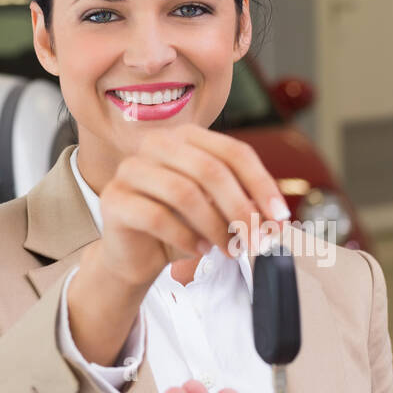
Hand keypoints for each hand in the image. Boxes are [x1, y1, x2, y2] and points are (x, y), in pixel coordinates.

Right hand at [90, 125, 288, 292]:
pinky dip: (185, 237)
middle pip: (210, 169)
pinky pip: (156, 216)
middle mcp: (156, 144)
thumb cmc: (180, 226)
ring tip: (227, 248)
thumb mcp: (218, 211)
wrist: (137, 255)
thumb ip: (244, 204)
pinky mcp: (114, 199)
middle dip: (240, 209)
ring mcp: (130, 169)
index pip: (233, 152)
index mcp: (186, 137)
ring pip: (184, 192)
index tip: (279, 216)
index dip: (261, 184)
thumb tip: (275, 217)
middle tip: (255, 240)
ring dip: (214, 226)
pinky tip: (198, 250)